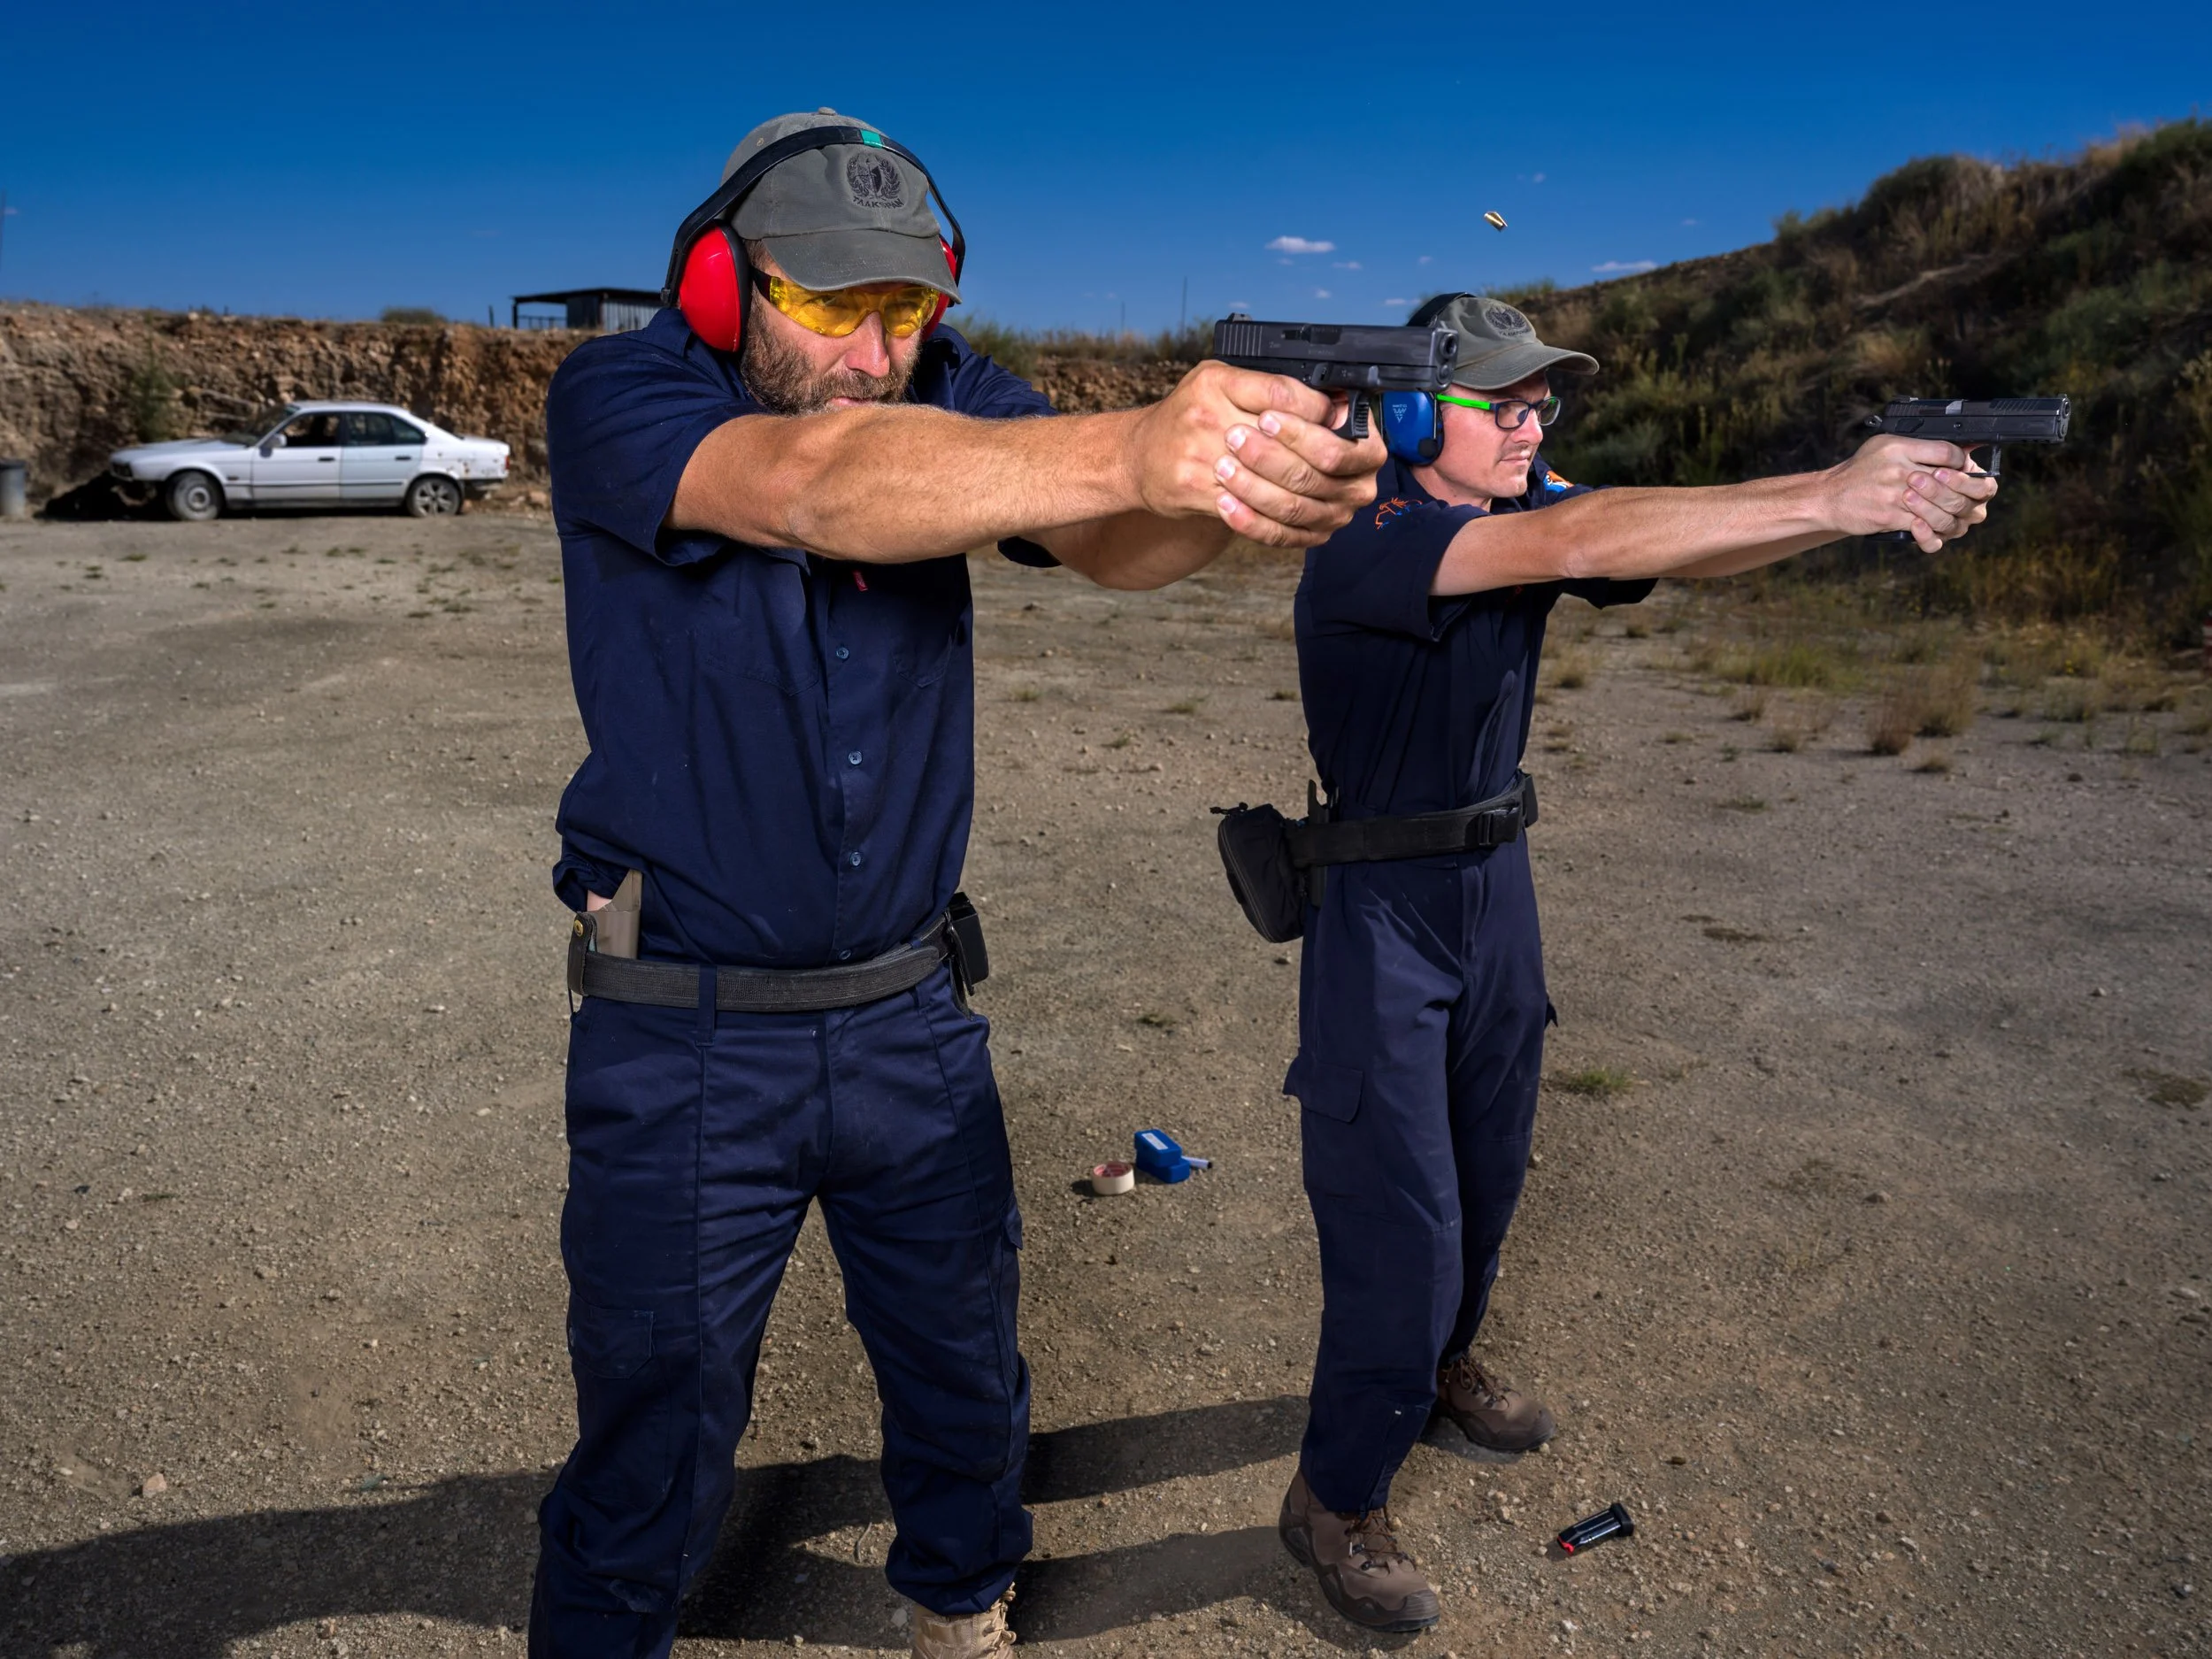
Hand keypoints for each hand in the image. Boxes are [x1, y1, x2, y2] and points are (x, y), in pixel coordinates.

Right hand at [1127, 363, 1384, 546]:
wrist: (1137, 457)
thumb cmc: (1187, 418)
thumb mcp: (1219, 383)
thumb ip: (1266, 386)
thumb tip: (1327, 402)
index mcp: (1216, 382)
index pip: (1282, 394)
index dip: (1317, 410)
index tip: (1335, 416)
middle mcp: (1205, 416)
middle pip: (1282, 442)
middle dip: (1319, 455)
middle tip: (1340, 460)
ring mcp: (1199, 457)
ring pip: (1272, 483)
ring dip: (1305, 490)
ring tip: (1325, 487)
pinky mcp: (1196, 492)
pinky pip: (1251, 511)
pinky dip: (1279, 515)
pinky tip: (1296, 508)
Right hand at [1830, 434, 1998, 551]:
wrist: (1828, 498)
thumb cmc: (1859, 472)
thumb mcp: (1885, 446)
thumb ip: (1918, 447)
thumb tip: (1956, 451)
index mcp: (1899, 447)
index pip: (1947, 451)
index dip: (1961, 461)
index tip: (1962, 468)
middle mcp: (1898, 469)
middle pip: (1949, 481)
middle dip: (1962, 490)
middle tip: (1963, 494)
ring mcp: (1895, 495)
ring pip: (1941, 507)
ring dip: (1949, 511)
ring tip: (1948, 510)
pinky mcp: (1890, 517)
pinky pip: (1924, 526)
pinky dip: (1932, 527)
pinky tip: (1931, 523)